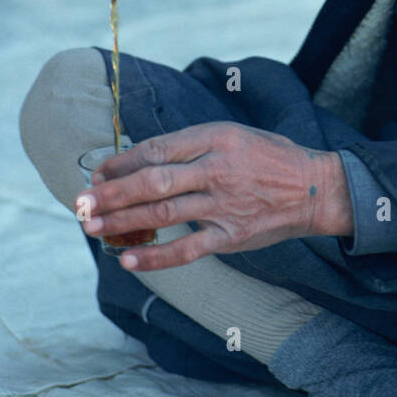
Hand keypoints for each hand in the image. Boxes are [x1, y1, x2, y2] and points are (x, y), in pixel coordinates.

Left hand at [74, 122, 353, 271]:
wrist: (316, 189)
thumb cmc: (272, 159)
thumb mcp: (235, 135)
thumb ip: (195, 145)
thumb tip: (145, 159)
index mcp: (217, 138)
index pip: (158, 149)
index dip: (122, 162)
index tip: (98, 173)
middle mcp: (218, 169)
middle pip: (153, 182)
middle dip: (112, 194)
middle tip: (81, 204)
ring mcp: (224, 205)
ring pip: (163, 215)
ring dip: (122, 223)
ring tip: (92, 228)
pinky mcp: (232, 237)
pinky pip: (187, 249)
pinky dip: (156, 257)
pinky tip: (129, 261)